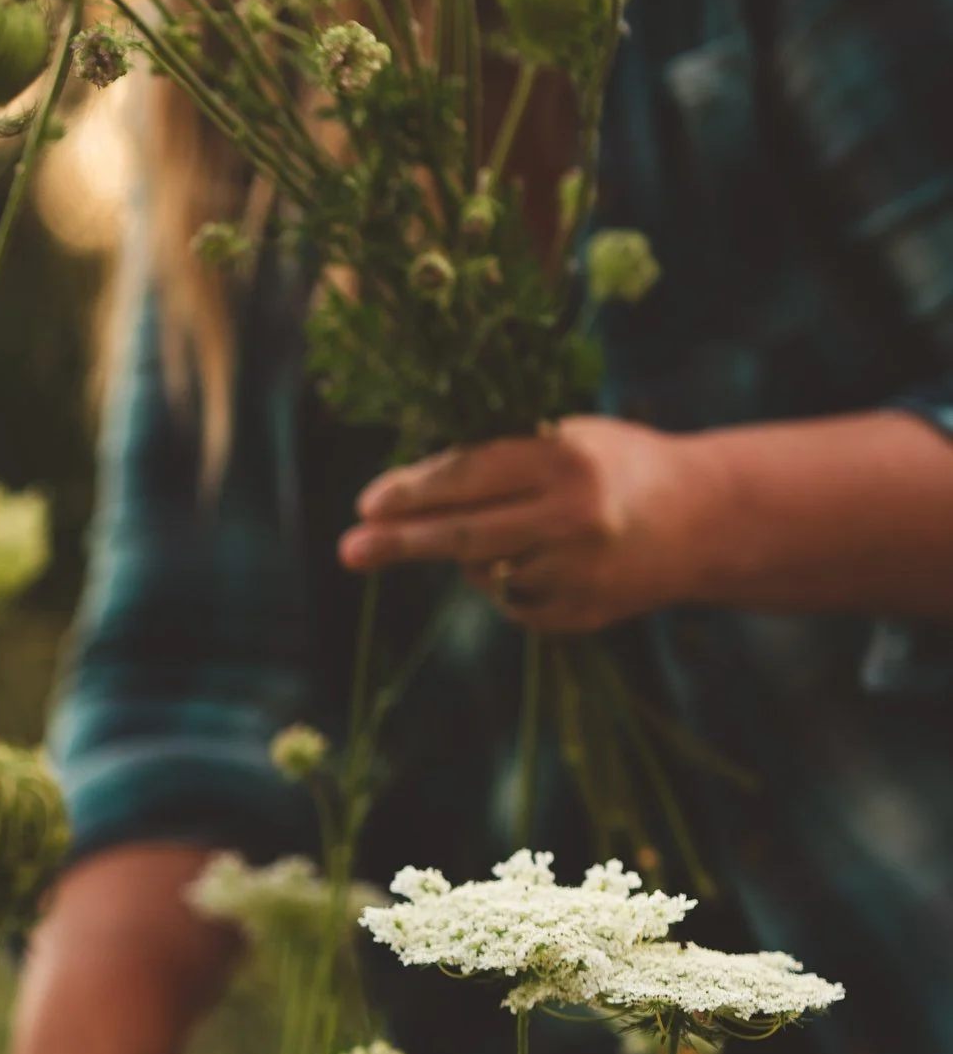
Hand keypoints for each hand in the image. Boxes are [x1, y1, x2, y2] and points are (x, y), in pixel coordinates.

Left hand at [337, 417, 706, 632]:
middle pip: (466, 536)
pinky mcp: (582, 615)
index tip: (366, 503)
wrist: (706, 521)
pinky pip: (514, 605)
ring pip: (486, 575)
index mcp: (567, 462)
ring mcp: (579, 574)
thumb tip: (407, 490)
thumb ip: (499, 458)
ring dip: (475, 558)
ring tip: (518, 531)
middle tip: (348, 550)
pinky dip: (511, 584)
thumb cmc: (618, 464)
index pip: (472, 477)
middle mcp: (574, 521)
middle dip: (401, 542)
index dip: (414, 491)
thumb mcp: (567, 438)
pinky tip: (548, 562)